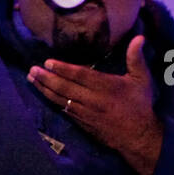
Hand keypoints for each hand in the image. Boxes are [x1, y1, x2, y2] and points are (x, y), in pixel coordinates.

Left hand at [27, 34, 164, 174]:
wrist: (137, 136)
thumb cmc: (139, 105)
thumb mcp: (141, 80)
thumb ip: (136, 58)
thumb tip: (139, 37)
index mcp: (105, 86)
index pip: (79, 75)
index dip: (62, 69)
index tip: (48, 62)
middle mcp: (92, 99)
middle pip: (64, 87)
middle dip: (46, 78)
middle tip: (32, 69)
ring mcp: (84, 112)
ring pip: (60, 99)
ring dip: (44, 89)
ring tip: (32, 79)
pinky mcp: (81, 122)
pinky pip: (63, 110)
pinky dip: (52, 101)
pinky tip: (43, 94)